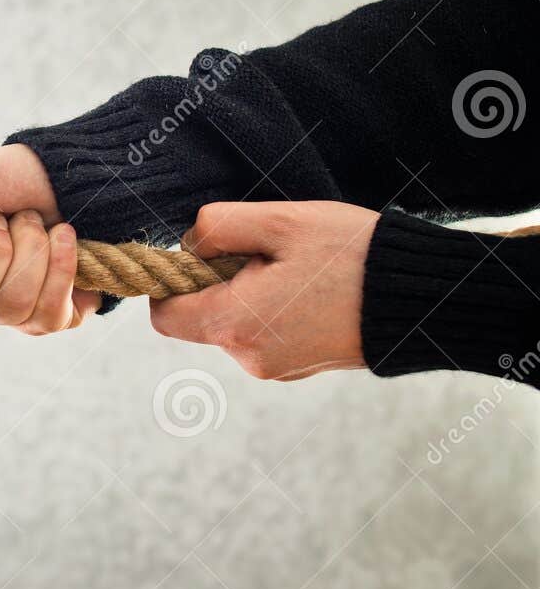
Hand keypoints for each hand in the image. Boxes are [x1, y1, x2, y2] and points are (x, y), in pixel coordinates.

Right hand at [0, 144, 101, 331]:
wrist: (58, 177)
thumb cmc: (1, 182)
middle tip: (1, 218)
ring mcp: (8, 314)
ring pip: (13, 306)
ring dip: (29, 248)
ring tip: (32, 222)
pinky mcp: (49, 318)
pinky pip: (50, 314)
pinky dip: (60, 264)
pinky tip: (60, 237)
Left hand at [149, 201, 376, 379]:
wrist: (424, 296)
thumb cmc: (353, 254)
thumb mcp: (280, 220)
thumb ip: (218, 227)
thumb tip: (188, 245)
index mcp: (236, 324)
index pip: (165, 316)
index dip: (171, 282)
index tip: (202, 255)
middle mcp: (250, 357)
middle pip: (201, 318)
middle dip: (219, 282)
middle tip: (268, 254)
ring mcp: (276, 368)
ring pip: (235, 324)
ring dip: (250, 294)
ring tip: (298, 270)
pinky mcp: (300, 367)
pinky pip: (265, 335)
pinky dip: (274, 310)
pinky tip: (312, 288)